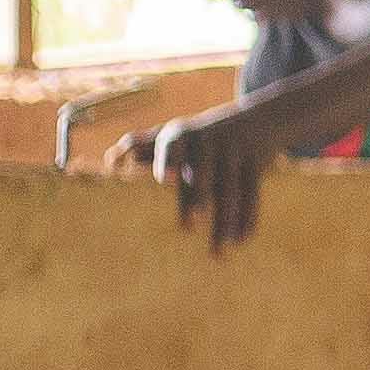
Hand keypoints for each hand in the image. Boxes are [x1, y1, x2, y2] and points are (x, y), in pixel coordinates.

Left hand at [120, 105, 279, 250]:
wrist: (259, 118)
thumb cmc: (200, 135)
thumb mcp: (174, 134)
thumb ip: (139, 144)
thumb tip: (110, 162)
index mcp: (181, 135)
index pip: (173, 147)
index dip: (169, 161)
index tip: (166, 180)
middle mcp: (209, 140)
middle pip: (203, 172)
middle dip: (198, 198)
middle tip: (189, 226)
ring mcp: (236, 151)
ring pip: (231, 189)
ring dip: (225, 220)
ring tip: (218, 251)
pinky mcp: (257, 164)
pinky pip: (252, 194)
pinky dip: (248, 218)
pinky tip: (241, 240)